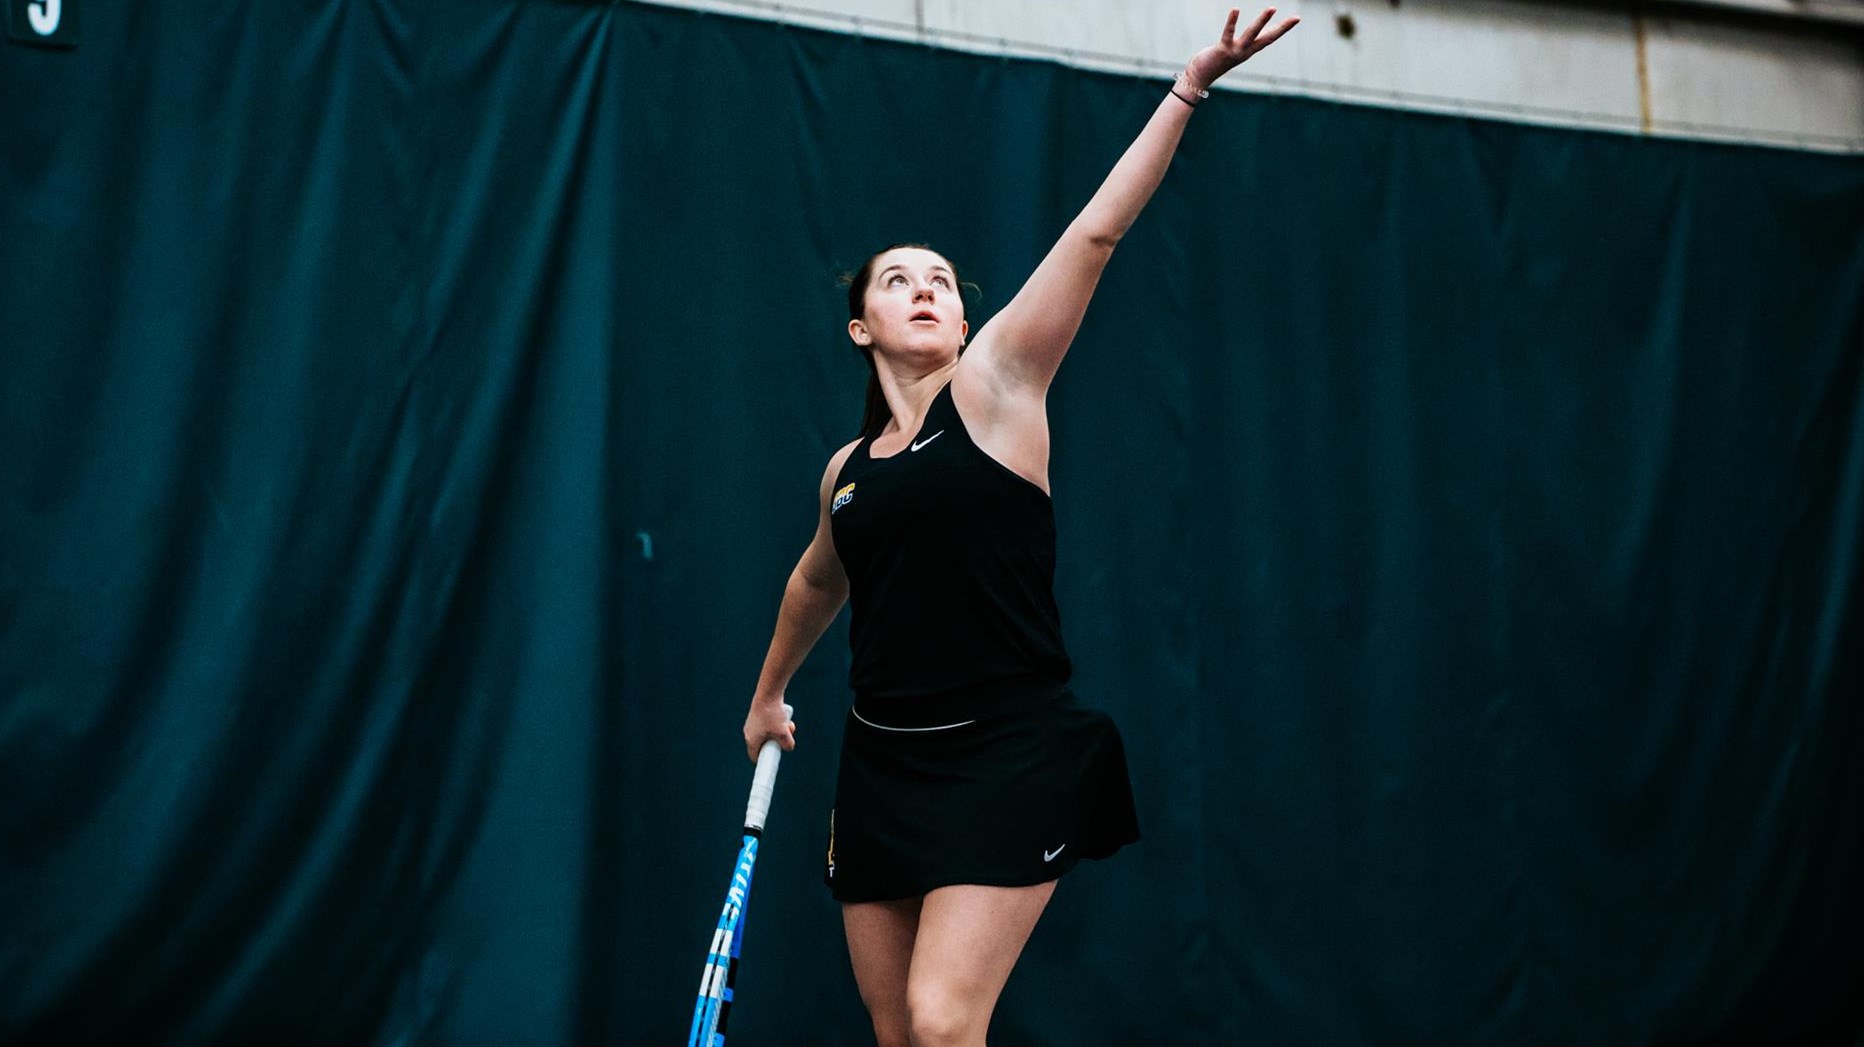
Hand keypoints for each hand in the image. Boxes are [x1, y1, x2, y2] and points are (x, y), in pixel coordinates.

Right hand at [743, 697, 796, 762]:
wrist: (768, 693)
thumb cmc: (773, 714)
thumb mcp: (784, 733)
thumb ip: (788, 745)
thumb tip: (788, 747)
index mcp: (751, 740)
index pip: (755, 756)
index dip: (766, 759)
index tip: (775, 756)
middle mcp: (749, 733)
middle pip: (764, 744)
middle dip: (777, 742)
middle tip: (785, 736)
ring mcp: (752, 723)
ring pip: (768, 733)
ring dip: (779, 731)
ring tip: (787, 723)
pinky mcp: (757, 715)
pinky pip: (768, 724)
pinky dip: (777, 722)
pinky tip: (784, 715)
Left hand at [1182, 7, 1299, 93]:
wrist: (1199, 77)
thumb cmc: (1213, 61)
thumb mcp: (1231, 51)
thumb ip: (1239, 44)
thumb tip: (1246, 37)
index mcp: (1249, 50)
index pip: (1270, 37)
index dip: (1283, 28)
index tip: (1296, 19)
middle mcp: (1246, 51)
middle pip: (1269, 38)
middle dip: (1283, 28)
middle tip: (1296, 17)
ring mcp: (1236, 51)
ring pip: (1252, 34)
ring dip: (1263, 21)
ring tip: (1272, 8)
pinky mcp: (1223, 50)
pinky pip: (1228, 34)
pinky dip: (1232, 21)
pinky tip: (1235, 9)